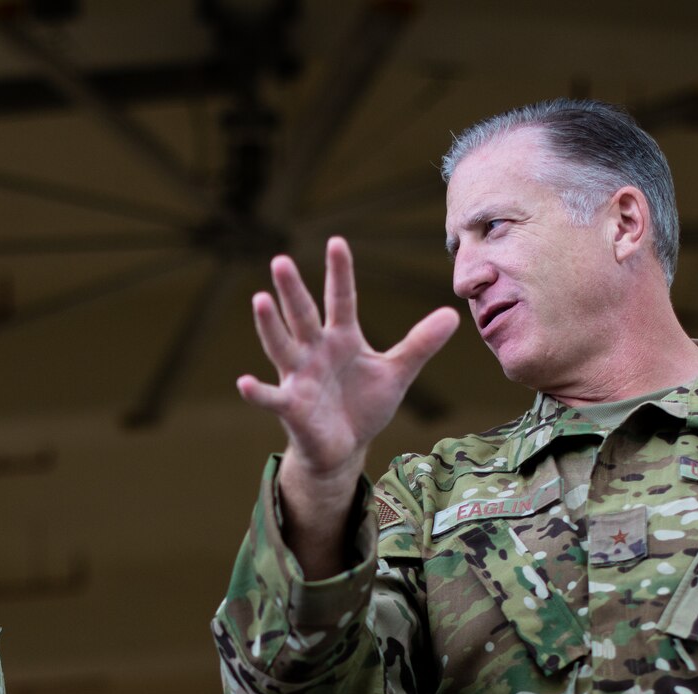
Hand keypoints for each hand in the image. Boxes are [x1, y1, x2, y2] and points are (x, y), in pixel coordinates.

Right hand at [237, 237, 458, 576]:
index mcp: (342, 338)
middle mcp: (316, 351)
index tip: (336, 242)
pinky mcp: (291, 406)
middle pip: (303, 315)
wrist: (345, 448)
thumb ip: (420, 343)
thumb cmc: (364, 405)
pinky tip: (244, 382)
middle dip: (293, 290)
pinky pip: (271, 397)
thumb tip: (453, 314)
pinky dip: (257, 392)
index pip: (341, 300)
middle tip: (281, 260)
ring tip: (260, 300)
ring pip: (282, 346)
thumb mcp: (397, 373)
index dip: (339, 272)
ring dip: (270, 325)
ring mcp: (300, 377)